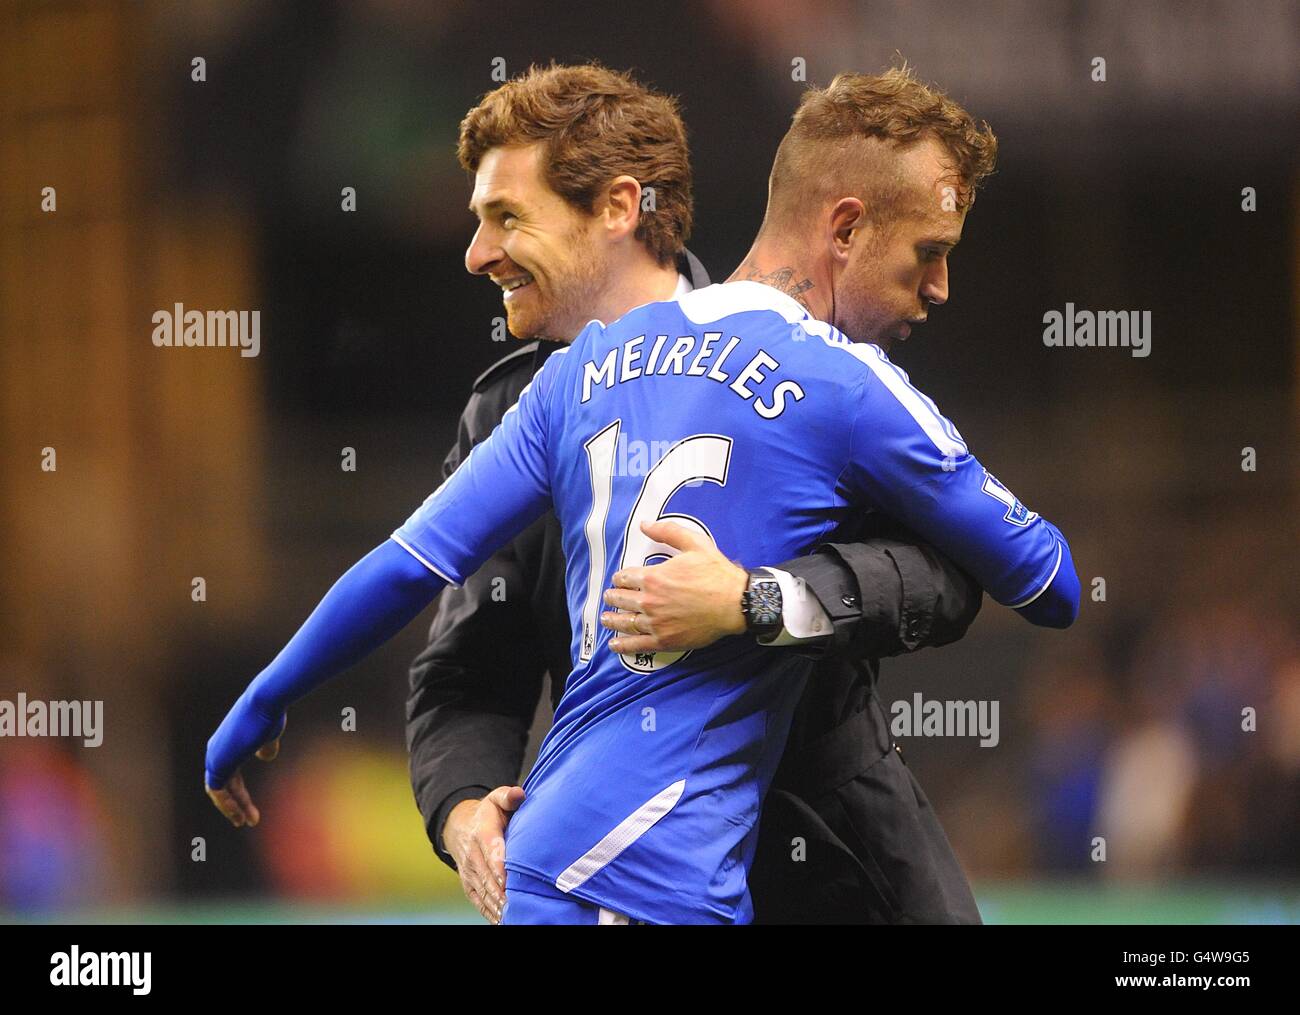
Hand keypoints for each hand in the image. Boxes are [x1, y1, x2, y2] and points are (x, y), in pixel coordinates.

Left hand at [205, 714, 284, 827]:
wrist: (266, 702)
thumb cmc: (271, 713)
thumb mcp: (270, 733)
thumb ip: (266, 745)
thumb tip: (266, 756)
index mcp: (227, 744)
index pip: (228, 777)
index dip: (239, 796)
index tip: (251, 811)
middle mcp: (216, 751)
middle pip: (220, 787)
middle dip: (234, 806)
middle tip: (245, 822)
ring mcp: (215, 756)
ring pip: (218, 791)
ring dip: (231, 808)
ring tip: (246, 822)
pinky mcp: (218, 761)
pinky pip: (217, 790)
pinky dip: (227, 803)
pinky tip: (240, 813)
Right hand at [443, 785, 524, 923]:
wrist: (459, 826)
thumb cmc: (487, 813)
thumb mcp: (495, 799)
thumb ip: (507, 796)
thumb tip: (518, 794)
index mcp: (483, 833)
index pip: (491, 851)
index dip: (498, 866)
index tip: (507, 879)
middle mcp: (473, 855)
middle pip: (487, 876)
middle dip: (500, 891)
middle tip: (515, 904)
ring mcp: (469, 871)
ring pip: (482, 891)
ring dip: (496, 904)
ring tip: (511, 915)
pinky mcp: (468, 883)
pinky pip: (477, 900)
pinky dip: (488, 911)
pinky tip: (501, 920)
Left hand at [600, 519, 748, 654]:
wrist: (734, 603)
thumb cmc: (716, 573)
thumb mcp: (694, 543)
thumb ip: (667, 532)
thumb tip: (645, 524)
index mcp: (653, 578)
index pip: (625, 578)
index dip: (620, 578)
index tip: (619, 579)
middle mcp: (650, 601)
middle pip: (622, 600)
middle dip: (613, 598)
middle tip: (609, 597)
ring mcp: (656, 623)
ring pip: (626, 622)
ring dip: (613, 620)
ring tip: (606, 619)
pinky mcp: (665, 640)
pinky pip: (638, 644)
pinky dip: (623, 645)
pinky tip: (614, 644)